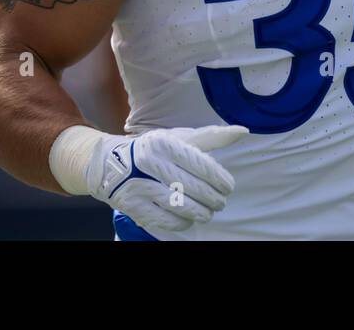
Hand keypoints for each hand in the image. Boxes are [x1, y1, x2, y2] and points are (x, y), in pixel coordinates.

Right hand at [87, 124, 247, 232]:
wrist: (110, 164)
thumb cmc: (155, 149)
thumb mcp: (179, 137)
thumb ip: (211, 137)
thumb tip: (242, 131)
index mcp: (164, 143)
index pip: (200, 164)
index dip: (219, 179)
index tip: (228, 187)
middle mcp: (150, 163)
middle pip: (192, 187)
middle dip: (213, 199)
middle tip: (220, 202)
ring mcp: (139, 185)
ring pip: (180, 206)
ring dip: (200, 213)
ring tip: (208, 212)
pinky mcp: (133, 205)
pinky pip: (165, 220)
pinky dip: (182, 222)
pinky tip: (189, 218)